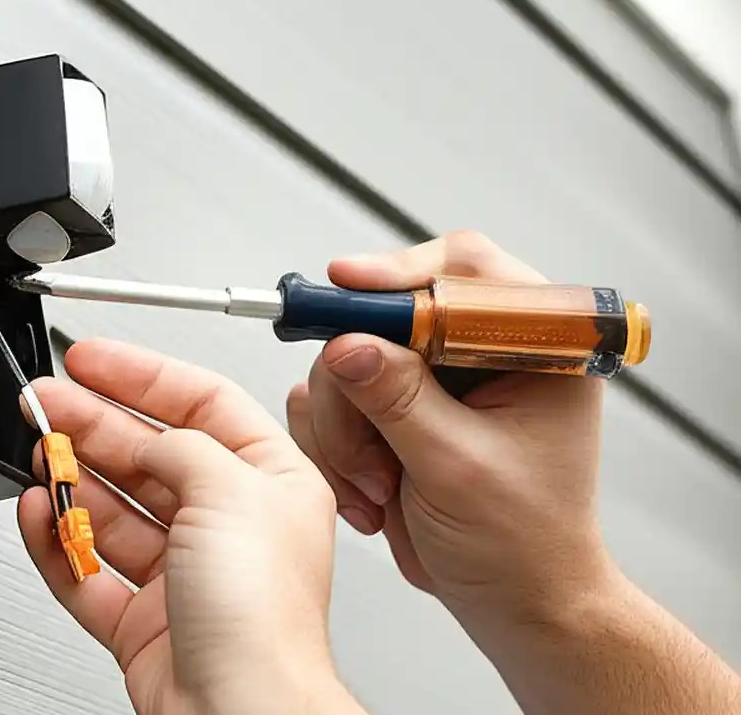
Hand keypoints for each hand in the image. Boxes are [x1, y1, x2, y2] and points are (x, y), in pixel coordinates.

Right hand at [18, 340, 361, 714]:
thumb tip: (145, 435)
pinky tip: (37, 512)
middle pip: (147, 453)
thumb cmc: (263, 617)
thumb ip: (180, 445)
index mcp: (269, 483)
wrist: (240, 714)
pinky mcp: (141, 619)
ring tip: (36, 450)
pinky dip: (56, 541)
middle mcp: (227, 525)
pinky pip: (85, 568)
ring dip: (70, 477)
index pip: (201, 403)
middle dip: (91, 422)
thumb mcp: (229, 491)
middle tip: (43, 400)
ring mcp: (181, 573)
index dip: (141, 375)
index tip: (90, 359)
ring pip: (112, 509)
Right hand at [286, 231, 614, 633]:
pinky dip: (336, 441)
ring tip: (377, 485)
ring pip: (350, 357)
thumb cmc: (523, 545)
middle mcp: (486, 352)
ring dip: (346, 426)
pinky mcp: (400, 407)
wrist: (516, 604)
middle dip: (359, 382)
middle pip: (388, 314)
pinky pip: (336, 395)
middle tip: (364, 444)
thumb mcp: (458, 468)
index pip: (465, 272)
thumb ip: (400, 400)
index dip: (400, 273)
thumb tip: (348, 344)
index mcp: (538, 347)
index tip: (345, 285)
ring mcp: (438, 379)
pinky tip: (368, 488)